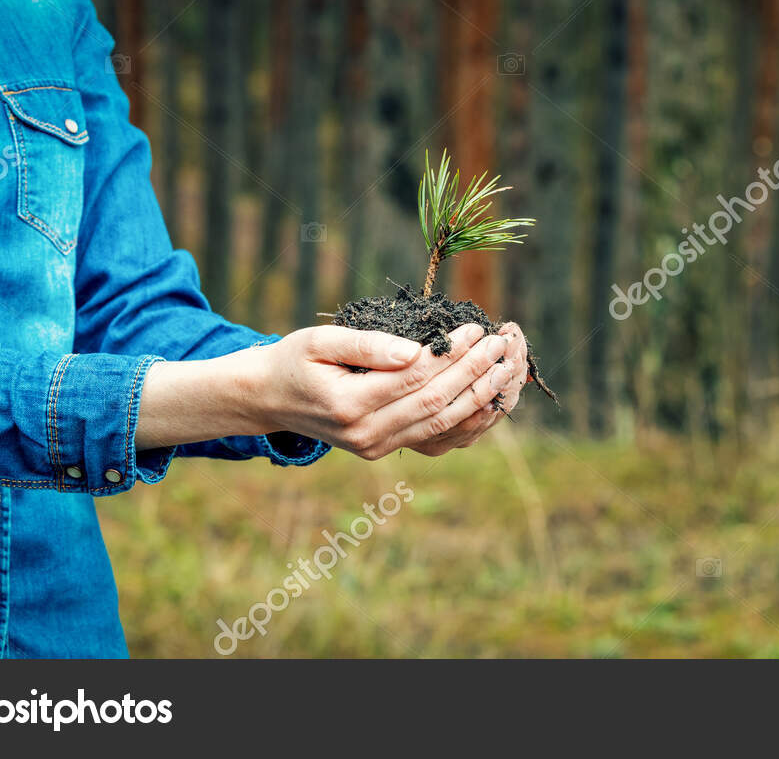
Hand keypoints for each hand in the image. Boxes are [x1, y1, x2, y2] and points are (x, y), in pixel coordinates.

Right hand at [135, 323, 511, 459]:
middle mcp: (367, 435)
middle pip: (437, 403)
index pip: (415, 378)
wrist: (269, 399)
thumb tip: (415, 350)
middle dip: (476, 373)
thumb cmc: (295, 360)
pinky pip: (437, 437)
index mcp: (348, 405)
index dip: (451, 353)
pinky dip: (469, 419)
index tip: (476, 327)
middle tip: (504, 344)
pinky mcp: (385, 449)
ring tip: (508, 366)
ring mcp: (378, 448)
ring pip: (443, 424)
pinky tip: (493, 396)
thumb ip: (365, 346)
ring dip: (482, 396)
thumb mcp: (319, 341)